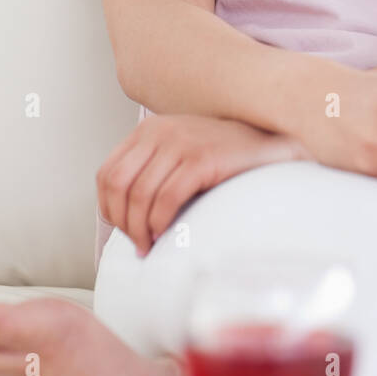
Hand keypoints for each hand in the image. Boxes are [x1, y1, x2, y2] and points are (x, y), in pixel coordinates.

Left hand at [96, 113, 307, 256]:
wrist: (269, 147)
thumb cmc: (224, 159)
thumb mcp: (180, 154)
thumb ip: (152, 170)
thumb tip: (123, 214)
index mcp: (149, 130)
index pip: (107, 174)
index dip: (109, 208)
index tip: (123, 230)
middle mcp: (160, 131)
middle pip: (119, 186)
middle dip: (123, 222)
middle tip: (138, 243)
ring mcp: (181, 142)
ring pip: (140, 195)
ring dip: (140, 229)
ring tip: (151, 244)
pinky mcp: (201, 159)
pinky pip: (167, 199)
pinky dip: (160, 222)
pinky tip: (166, 234)